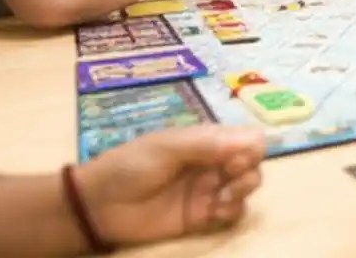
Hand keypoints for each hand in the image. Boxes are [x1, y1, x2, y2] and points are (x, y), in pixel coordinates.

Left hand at [74, 125, 265, 245]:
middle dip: (249, 171)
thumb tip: (254, 140)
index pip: (246, 138)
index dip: (251, 147)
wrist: (101, 205)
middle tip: (230, 178)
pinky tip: (216, 211)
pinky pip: (233, 213)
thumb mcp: (168, 146)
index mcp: (205, 140)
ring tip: (222, 198)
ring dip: (243, 191)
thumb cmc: (132, 165)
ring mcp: (209, 190)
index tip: (238, 158)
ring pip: (246, 188)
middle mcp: (212, 163)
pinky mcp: (203, 217)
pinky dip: (232, 210)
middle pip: (252, 163)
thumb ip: (208, 144)